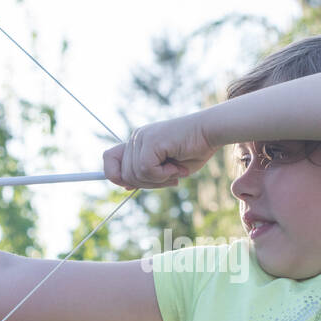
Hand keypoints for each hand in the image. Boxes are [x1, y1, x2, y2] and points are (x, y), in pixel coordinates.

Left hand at [103, 113, 217, 189]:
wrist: (210, 133)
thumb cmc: (193, 151)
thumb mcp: (166, 170)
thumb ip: (146, 176)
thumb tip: (124, 186)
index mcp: (137, 143)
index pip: (109, 159)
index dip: (115, 176)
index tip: (129, 186)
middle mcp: (136, 138)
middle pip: (125, 175)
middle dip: (147, 184)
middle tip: (170, 179)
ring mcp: (142, 138)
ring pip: (135, 174)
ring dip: (158, 180)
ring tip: (176, 172)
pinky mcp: (150, 141)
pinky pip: (146, 169)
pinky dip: (163, 175)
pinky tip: (176, 168)